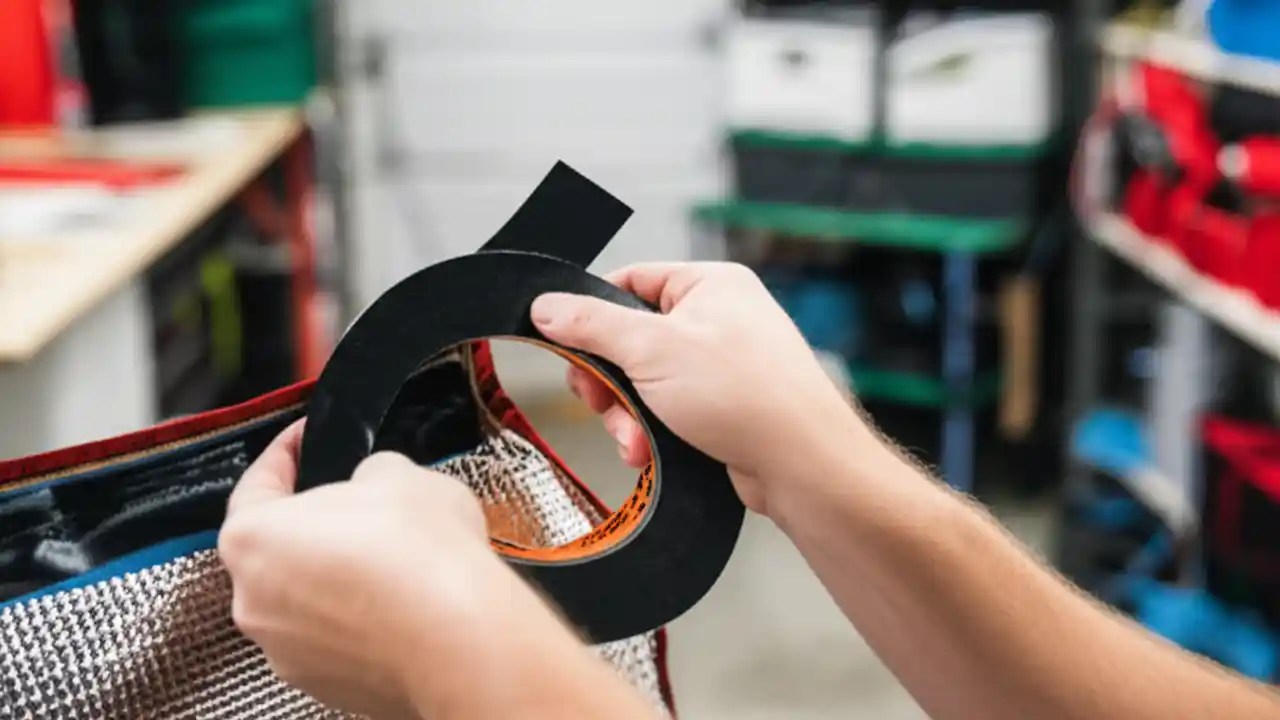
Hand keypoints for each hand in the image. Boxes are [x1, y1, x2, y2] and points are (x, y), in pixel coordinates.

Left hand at [220, 423, 663, 719]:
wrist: (460, 639)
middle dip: (319, 525)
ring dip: (341, 577)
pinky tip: (404, 602)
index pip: (255, 485)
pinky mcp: (327, 686)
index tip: (302, 439)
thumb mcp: (398, 473)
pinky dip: (362, 620)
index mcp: (253, 538)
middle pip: (279, 550)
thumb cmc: (420, 553)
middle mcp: (254, 601)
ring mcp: (287, 651)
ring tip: (396, 559)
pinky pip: (338, 639)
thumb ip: (368, 475)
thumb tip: (371, 488)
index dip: (284, 454)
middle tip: (364, 505)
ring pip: (308, 600)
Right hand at [530, 262, 873, 518]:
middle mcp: (718, 317)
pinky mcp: (722, 406)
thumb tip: (546, 305)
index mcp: (708, 283)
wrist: (803, 464)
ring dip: (627, 415)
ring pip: (644, 381)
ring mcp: (722, 363)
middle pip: (629, 338)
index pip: (628, 281)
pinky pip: (667, 410)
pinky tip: (649, 454)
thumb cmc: (746, 394)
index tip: (564, 346)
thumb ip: (592, 324)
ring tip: (633, 441)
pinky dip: (651, 433)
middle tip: (598, 403)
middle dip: (609, 381)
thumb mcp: (652, 349)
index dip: (591, 314)